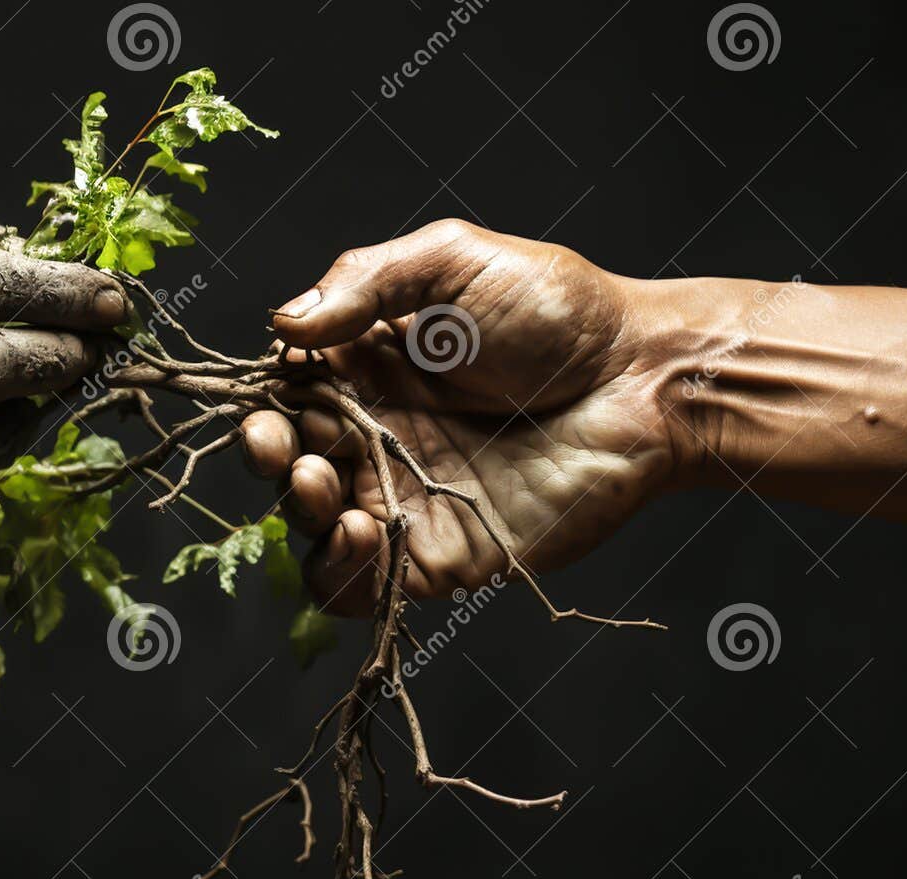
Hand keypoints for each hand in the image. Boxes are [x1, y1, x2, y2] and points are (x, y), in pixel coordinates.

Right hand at [245, 220, 695, 614]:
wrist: (642, 381)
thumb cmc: (557, 310)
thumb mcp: (452, 261)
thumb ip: (363, 283)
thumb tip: (284, 325)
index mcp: (365, 367)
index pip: (284, 392)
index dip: (264, 396)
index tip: (275, 390)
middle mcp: (374, 436)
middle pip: (286, 462)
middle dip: (267, 457)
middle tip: (280, 446)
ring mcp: (404, 499)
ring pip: (312, 531)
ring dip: (298, 514)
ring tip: (321, 486)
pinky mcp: (438, 556)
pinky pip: (362, 588)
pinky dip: (339, 574)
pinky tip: (359, 533)